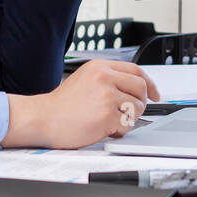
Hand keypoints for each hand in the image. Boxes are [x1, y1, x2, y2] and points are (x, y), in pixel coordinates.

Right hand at [2, 59, 161, 148]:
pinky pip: (128, 124)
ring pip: (137, 107)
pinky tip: (104, 129)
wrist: (42, 119)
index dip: (149, 83)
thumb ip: (107, 80)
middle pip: (141, 88)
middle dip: (138, 103)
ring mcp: (107, 94)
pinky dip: (119, 130)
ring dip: (127, 118)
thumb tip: (133, 89)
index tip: (154, 94)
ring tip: (108, 121)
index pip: (135, 70)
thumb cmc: (61, 106)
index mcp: (99, 66)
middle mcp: (104, 76)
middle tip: (126, 113)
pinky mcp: (108, 114)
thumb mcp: (84, 80)